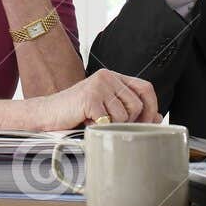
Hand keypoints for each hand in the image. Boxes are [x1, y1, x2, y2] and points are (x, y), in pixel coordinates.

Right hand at [33, 69, 160, 128]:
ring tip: (94, 121)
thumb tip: (158, 117)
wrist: (47, 115)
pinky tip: (87, 122)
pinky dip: (98, 128)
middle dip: (129, 122)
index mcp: (113, 77)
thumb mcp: (106, 109)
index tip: (148, 122)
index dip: (151, 107)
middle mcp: (107, 77)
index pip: (145, 88)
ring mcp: (98, 85)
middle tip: (111, 125)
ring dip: (111, 126)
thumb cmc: (76, 113)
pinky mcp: (90, 97)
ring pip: (124, 116)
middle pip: (137, 105)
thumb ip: (129, 109)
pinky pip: (108, 121)